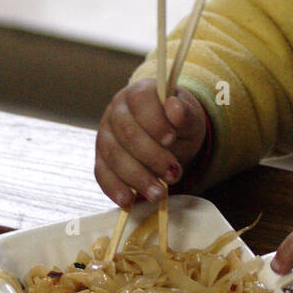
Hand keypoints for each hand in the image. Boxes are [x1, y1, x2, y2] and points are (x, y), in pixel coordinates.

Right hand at [94, 79, 206, 205]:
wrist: (170, 134)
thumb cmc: (179, 122)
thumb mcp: (191, 116)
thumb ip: (185, 113)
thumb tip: (174, 108)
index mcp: (139, 92)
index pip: (141, 102)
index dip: (155, 122)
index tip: (172, 139)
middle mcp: (117, 110)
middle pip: (127, 133)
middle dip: (151, 157)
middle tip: (173, 175)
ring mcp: (105, 133)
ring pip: (113, 155)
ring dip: (136, 177)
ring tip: (158, 193)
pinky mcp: (101, 157)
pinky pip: (101, 172)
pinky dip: (114, 188)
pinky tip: (128, 200)